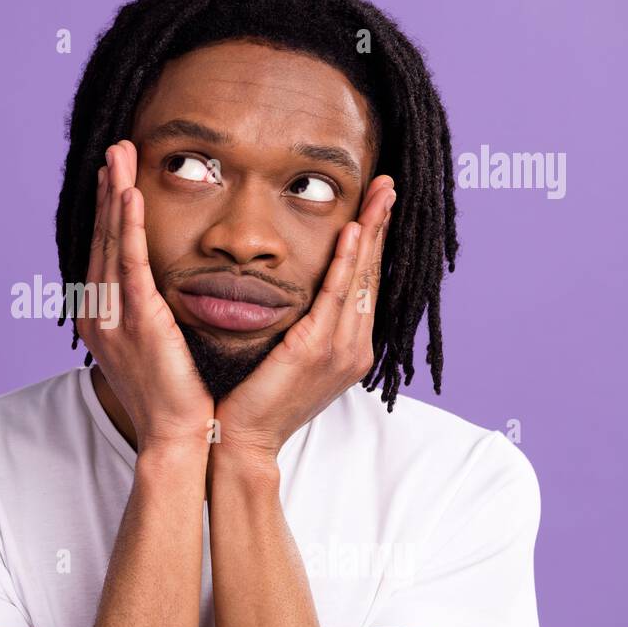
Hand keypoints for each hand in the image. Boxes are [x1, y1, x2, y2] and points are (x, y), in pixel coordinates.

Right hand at [77, 140, 213, 452]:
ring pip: (111, 243)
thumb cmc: (174, 396)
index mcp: (100, 319)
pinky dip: (126, 228)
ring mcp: (113, 318)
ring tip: (119, 156)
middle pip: (101, 238)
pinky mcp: (138, 321)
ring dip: (114, 195)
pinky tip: (129, 196)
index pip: (103, 252)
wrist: (177, 437)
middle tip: (115, 148)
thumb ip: (150, 313)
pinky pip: (130, 265)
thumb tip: (159, 291)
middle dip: (107, 190)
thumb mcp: (155, 347)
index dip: (108, 210)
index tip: (116, 175)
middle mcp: (98, 314)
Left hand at [212, 176, 396, 467]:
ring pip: (359, 279)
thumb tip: (293, 295)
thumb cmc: (253, 399)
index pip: (363, 283)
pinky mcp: (315, 351)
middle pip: (371, 274)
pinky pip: (334, 298)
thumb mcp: (283, 355)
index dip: (372, 242)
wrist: (240, 441)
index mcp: (347, 347)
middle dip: (381, 227)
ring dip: (370, 232)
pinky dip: (345, 263)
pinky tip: (352, 233)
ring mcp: (339, 350)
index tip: (377, 205)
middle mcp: (352, 347)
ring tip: (380, 195)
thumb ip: (298, 325)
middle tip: (387, 185)